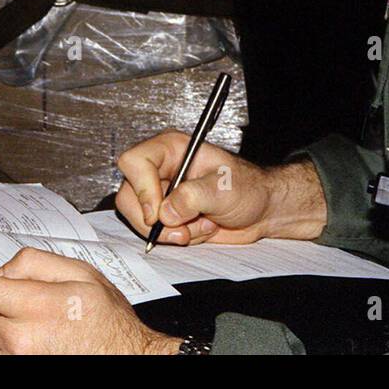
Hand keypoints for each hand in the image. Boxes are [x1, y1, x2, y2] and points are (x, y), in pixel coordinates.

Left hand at [0, 246, 180, 354]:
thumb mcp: (82, 273)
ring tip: (16, 320)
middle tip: (17, 296)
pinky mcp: (8, 372)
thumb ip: (36, 261)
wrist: (125, 360)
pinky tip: (7, 339)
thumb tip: (1, 267)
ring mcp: (10, 362)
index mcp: (34, 305)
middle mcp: (16, 340)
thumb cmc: (107, 322)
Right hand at [115, 130, 326, 245]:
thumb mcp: (225, 188)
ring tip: (200, 225)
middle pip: (128, 195)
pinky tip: (198, 229)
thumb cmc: (249, 187)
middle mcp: (162, 170)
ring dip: (170, 232)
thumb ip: (193, 197)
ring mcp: (162, 194)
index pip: (135, 162)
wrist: (260, 211)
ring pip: (138, 218)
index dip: (142, 189)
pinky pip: (154, 233)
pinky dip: (175, 239)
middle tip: (182, 229)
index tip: (159, 212)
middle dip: (154, 220)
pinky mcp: (165, 216)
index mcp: (173, 150)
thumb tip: (166, 212)